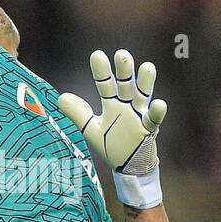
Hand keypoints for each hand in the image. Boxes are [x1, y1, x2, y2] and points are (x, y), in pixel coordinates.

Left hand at [58, 49, 167, 207]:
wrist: (128, 167)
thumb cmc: (111, 145)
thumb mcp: (90, 129)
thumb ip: (78, 113)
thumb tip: (61, 97)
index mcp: (112, 104)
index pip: (105, 84)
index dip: (101, 71)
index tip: (97, 55)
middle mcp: (126, 106)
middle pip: (125, 85)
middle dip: (124, 71)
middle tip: (122, 54)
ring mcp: (138, 116)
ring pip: (142, 96)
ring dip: (145, 83)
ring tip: (147, 67)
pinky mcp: (148, 130)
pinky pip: (153, 119)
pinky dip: (157, 112)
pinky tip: (159, 103)